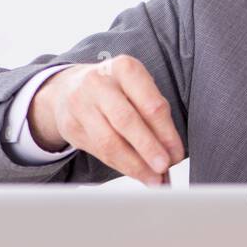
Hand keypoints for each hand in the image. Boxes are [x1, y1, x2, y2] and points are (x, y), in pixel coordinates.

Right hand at [28, 56, 183, 185]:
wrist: (69, 87)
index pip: (150, 104)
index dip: (166, 133)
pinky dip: (121, 166)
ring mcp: (80, 104)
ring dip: (135, 164)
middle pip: (127, 121)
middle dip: (148, 148)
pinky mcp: (70, 126)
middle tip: (164, 167)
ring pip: (109, 141)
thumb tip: (172, 152)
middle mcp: (99, 83)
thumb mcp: (137, 88)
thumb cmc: (115, 89)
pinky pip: (99, 152)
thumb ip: (155, 115)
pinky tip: (136, 173)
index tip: (177, 154)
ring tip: (153, 177)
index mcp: (125, 68)